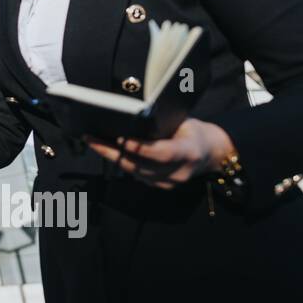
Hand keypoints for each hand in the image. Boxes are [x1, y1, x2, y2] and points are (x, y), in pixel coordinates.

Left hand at [85, 118, 234, 189]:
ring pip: (134, 172)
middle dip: (112, 152)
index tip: (120, 139)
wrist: (210, 152)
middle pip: (141, 165)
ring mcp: (170, 182)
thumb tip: (131, 116)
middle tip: (91, 139)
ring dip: (111, 157)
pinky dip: (121, 162)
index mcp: (188, 152)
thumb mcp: (183, 122)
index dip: (141, 148)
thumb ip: (161, 124)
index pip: (162, 153)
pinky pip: (137, 175)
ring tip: (92, 142)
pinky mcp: (161, 186)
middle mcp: (179, 172)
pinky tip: (106, 151)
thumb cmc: (193, 131)